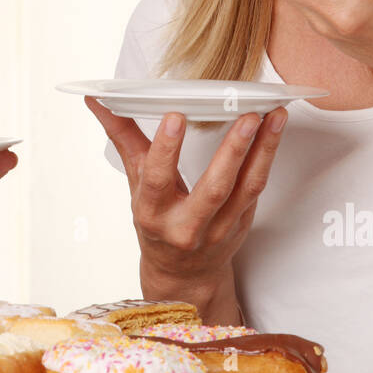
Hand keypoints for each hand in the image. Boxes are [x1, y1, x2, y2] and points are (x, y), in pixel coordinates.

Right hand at [85, 97, 286, 310]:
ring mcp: (219, 229)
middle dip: (232, 150)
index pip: (157, 179)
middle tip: (247, 115)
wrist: (183, 273)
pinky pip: (257, 189)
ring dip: (262, 150)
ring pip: (245, 188)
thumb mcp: (135, 184)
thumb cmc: (156, 221)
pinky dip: (267, 158)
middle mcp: (186, 226)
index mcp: (152, 214)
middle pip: (213, 188)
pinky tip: (275, 131)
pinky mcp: (241, 225)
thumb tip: (97, 99)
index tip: (176, 116)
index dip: (165, 149)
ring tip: (273, 117)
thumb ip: (122, 138)